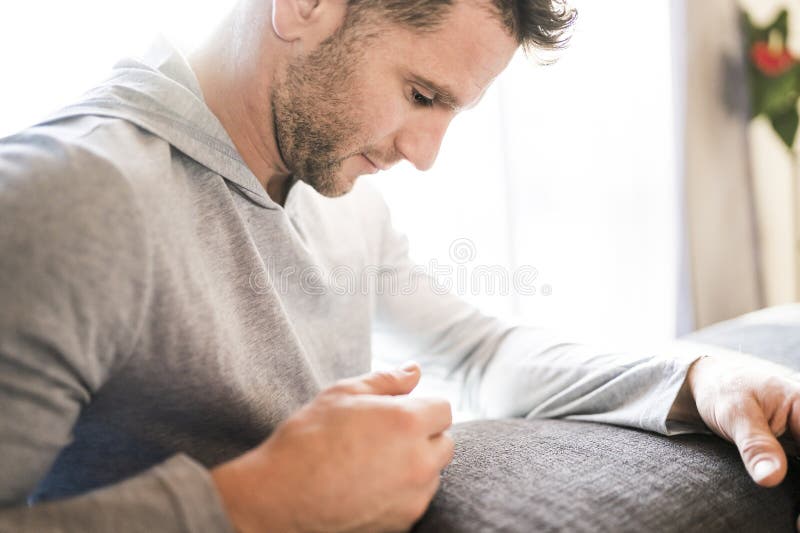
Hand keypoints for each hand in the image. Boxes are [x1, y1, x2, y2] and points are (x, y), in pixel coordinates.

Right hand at [211, 362, 453, 532]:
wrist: (280, 495)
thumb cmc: (309, 437)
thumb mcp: (343, 394)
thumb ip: (387, 380)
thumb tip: (415, 370)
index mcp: (407, 421)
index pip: (444, 409)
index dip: (422, 407)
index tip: (399, 413)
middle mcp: (419, 460)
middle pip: (445, 443)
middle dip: (423, 436)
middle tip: (385, 437)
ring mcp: (413, 496)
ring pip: (433, 474)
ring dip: (416, 465)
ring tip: (374, 462)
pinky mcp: (403, 522)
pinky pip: (417, 500)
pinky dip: (403, 492)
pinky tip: (370, 486)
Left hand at [679, 354, 799, 527]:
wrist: (707, 380)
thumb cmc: (721, 389)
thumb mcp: (734, 413)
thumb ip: (755, 445)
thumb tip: (771, 478)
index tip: (799, 518)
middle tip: (795, 524)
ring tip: (793, 523)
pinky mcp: (796, 446)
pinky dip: (796, 489)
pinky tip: (792, 515)